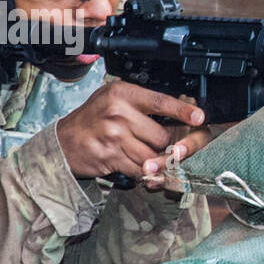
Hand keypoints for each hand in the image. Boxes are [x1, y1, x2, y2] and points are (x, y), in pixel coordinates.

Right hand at [55, 80, 207, 179]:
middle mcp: (118, 112)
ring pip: (152, 155)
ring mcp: (114, 136)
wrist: (63, 141)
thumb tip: (178, 110)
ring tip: (138, 151)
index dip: (183, 111)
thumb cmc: (93, 119)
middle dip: (162, 145)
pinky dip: (140, 170)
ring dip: (152, 159)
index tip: (200, 117)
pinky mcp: (110, 156)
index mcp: (122, 93)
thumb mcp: (113, 98)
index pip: (160, 101)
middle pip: (162, 136)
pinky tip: (129, 161)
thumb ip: (142, 103)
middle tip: (151, 142)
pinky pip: (139, 168)